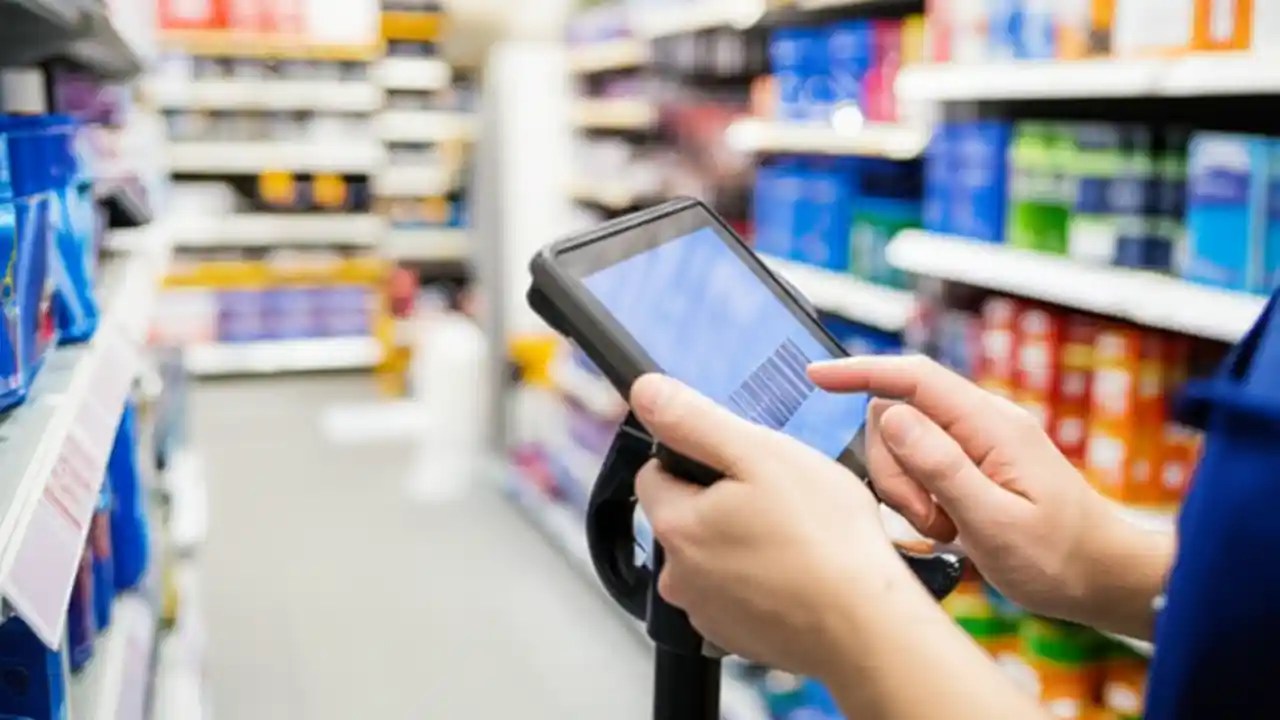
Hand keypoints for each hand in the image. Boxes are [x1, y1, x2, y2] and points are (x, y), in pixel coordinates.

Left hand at [630, 374, 919, 676]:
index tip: (742, 462)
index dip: (697, 457)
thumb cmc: (825, 538)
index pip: (654, 473)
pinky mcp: (737, 637)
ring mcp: (706, 613)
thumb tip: (645, 393)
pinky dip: (759, 581)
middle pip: (684, 515)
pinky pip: (736, 593)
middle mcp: (678, 576)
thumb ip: (694, 421)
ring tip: (795, 537)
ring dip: (741, 542)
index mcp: (676, 526)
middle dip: (721, 501)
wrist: (867, 624)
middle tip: (779, 498)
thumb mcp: (760, 454)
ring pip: (711, 556)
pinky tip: (798, 573)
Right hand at [809, 355, 1170, 633]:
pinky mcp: (975, 463)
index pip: (914, 378)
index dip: (861, 372)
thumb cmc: (1058, 558)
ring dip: (908, 490)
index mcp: (990, 425)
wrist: (1104, 577)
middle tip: (928, 520)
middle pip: (898, 416)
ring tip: (946, 529)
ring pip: (905, 444)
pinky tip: (950, 528)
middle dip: (894, 469)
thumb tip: (890, 414)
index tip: (815, 377)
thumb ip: (941, 466)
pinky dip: (921, 498)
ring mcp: (980, 442)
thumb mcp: (994, 520)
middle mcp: (984, 423)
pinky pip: (923, 465)